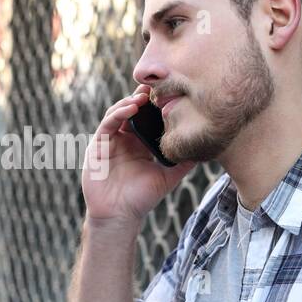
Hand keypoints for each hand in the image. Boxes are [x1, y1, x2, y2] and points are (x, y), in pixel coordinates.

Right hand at [81, 84, 195, 226]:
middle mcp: (123, 140)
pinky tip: (131, 108)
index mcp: (138, 144)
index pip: (146, 118)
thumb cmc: (141, 198)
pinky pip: (107, 124)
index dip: (155, 105)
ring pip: (118, 113)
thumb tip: (204, 150)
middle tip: (157, 85)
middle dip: (142, 97)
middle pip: (131, 110)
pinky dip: (118, 114)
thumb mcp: (168, 177)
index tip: (169, 93)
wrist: (120, 215)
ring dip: (130, 102)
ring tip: (144, 96)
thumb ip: (183, 162)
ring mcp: (110, 141)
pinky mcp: (97, 146)